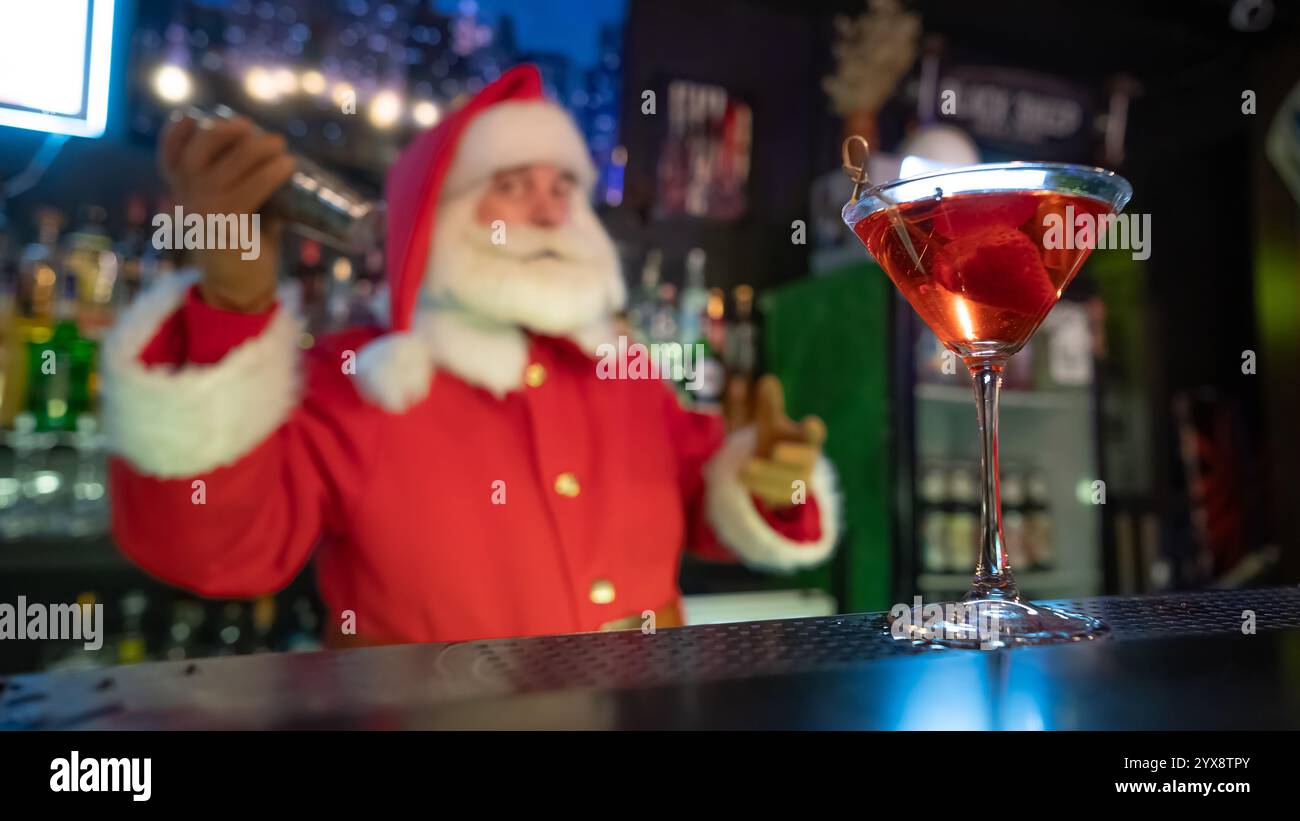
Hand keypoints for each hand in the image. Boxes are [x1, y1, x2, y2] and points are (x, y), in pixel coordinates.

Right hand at [159, 113, 295, 312]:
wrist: (239, 290)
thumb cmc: (244, 245)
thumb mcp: (236, 207)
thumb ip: (242, 183)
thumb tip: (272, 153)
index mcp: (183, 193)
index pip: (170, 153)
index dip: (179, 130)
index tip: (199, 117)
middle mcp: (187, 199)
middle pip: (199, 149)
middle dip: (225, 131)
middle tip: (252, 128)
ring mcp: (203, 211)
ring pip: (227, 166)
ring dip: (256, 148)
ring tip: (280, 145)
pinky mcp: (226, 226)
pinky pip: (249, 190)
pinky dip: (270, 173)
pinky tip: (288, 165)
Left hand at [740, 375, 825, 508]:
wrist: (764, 474)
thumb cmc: (763, 439)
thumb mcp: (756, 421)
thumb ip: (748, 405)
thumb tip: (738, 382)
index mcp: (804, 435)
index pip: (813, 433)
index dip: (812, 430)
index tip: (809, 423)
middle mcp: (807, 458)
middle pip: (806, 459)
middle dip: (793, 456)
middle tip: (775, 451)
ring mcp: (800, 481)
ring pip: (788, 480)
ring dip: (767, 474)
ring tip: (744, 468)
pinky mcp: (788, 499)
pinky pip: (776, 497)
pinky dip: (760, 488)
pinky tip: (742, 480)